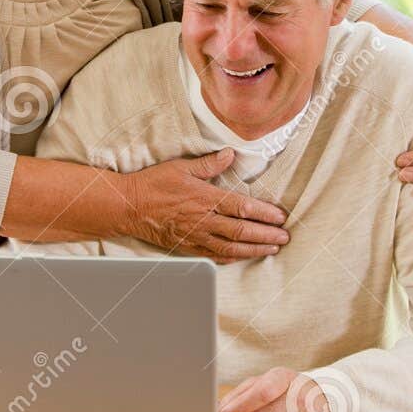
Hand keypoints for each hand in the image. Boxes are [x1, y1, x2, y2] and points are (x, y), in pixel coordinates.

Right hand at [122, 149, 289, 261]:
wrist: (128, 207)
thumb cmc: (153, 183)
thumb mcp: (181, 166)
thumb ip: (208, 163)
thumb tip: (230, 154)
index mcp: (204, 197)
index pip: (241, 207)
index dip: (263, 213)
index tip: (280, 217)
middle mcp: (202, 219)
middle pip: (241, 231)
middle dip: (265, 235)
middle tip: (284, 237)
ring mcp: (195, 236)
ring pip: (231, 247)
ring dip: (254, 249)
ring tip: (272, 249)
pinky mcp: (187, 246)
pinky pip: (214, 255)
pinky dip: (232, 257)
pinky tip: (243, 256)